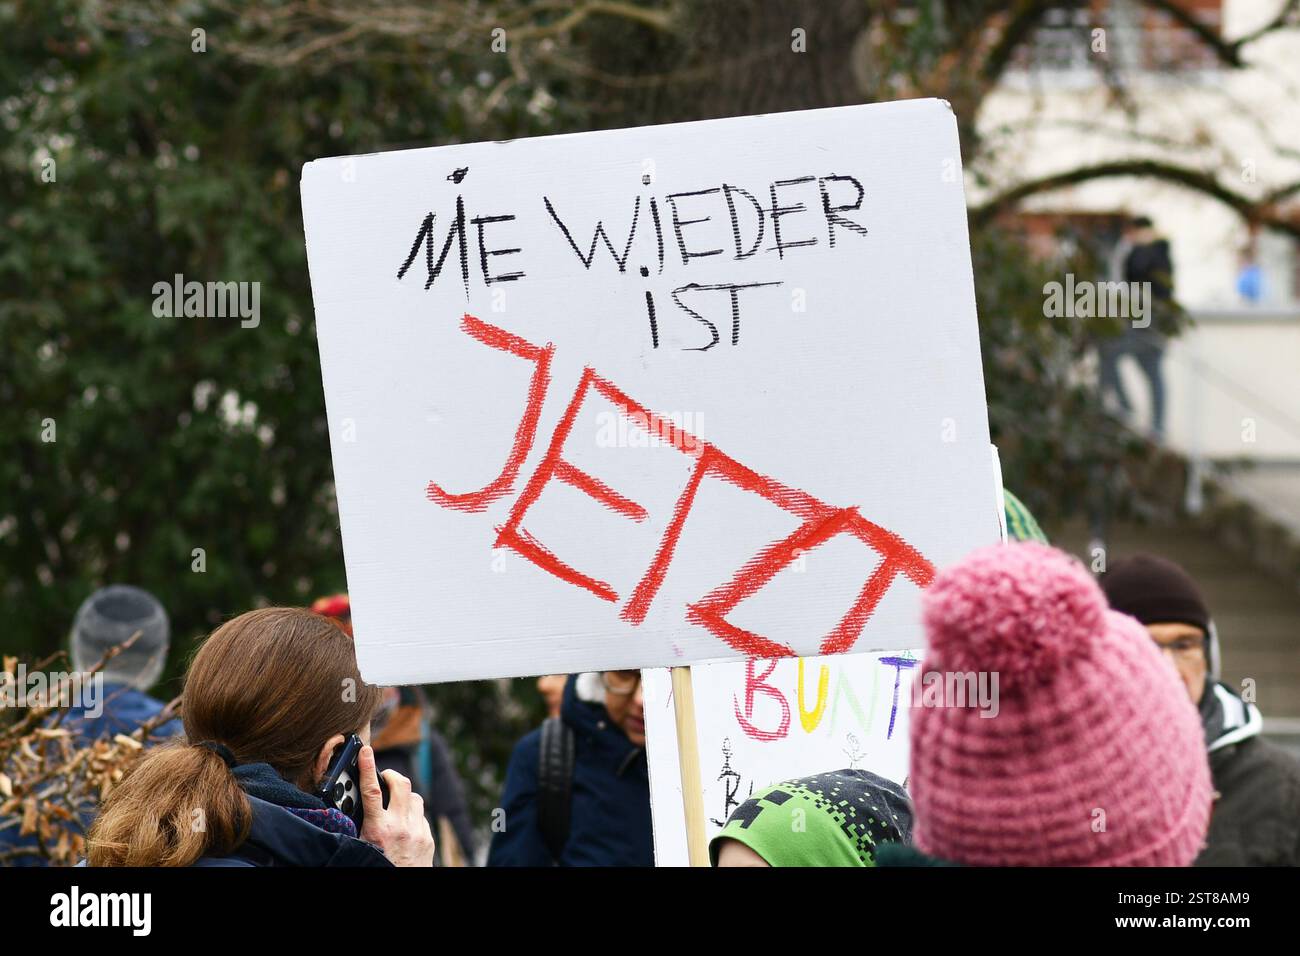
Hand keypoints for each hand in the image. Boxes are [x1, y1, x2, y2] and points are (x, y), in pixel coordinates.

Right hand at [357, 745, 434, 866]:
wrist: (399, 885)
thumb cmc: (375, 866)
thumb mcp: (361, 845)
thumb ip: (361, 823)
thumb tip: (355, 803)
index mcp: (378, 830)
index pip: (370, 790)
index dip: (368, 767)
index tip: (366, 750)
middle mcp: (400, 827)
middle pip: (401, 785)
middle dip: (392, 776)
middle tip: (385, 777)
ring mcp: (417, 831)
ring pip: (415, 797)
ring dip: (404, 796)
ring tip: (395, 804)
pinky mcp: (428, 838)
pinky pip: (421, 816)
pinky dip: (413, 815)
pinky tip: (405, 825)